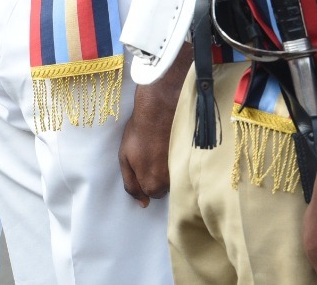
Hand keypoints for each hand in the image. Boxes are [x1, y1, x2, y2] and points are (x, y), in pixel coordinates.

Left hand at [118, 84, 175, 205]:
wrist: (158, 112)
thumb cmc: (138, 135)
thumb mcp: (124, 159)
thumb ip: (131, 184)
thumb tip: (142, 204)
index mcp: (152, 184)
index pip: (150, 193)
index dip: (144, 178)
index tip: (143, 164)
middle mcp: (170, 183)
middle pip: (164, 188)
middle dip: (157, 177)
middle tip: (152, 156)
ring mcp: (182, 173)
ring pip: (174, 179)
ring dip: (168, 169)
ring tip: (162, 150)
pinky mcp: (191, 162)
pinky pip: (185, 169)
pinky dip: (179, 162)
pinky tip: (172, 149)